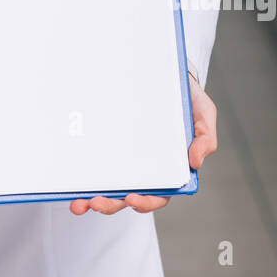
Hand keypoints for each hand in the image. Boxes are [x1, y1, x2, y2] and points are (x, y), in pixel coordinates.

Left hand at [68, 74, 217, 215]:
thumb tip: (195, 162)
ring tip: (80, 201)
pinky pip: (93, 166)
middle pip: (128, 196)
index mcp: (168, 168)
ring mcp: (123, 159)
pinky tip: (70, 184)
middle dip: (111, 204)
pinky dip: (81, 179)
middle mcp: (144, 169)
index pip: (158, 194)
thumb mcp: (202, 113)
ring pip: (108, 188)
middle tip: (96, 202)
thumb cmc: (185, 97)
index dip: (146, 202)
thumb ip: (205, 137)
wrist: (162, 72)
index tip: (132, 199)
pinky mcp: (106, 146)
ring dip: (93, 199)